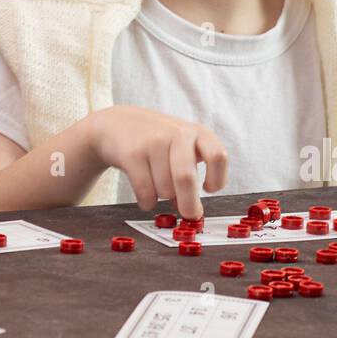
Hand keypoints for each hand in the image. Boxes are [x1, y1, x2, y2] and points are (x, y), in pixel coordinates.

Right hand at [87, 104, 227, 219]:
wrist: (118, 123)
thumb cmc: (158, 140)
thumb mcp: (182, 147)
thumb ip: (192, 173)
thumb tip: (193, 210)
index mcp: (198, 133)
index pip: (218, 156)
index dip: (217, 178)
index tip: (209, 189)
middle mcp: (177, 134)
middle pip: (186, 178)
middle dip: (188, 203)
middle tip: (189, 214)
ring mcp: (153, 142)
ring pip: (165, 189)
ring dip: (163, 197)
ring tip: (157, 186)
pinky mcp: (132, 153)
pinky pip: (145, 192)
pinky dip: (147, 202)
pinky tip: (146, 196)